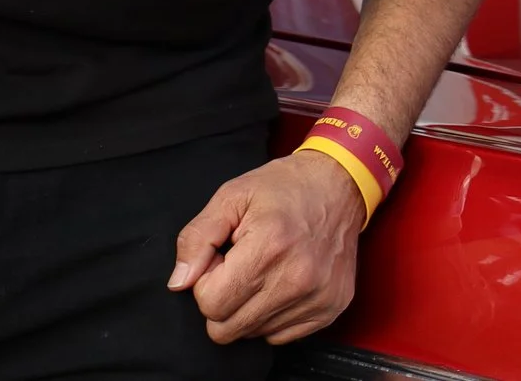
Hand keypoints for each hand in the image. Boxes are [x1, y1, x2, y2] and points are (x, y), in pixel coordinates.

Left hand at [169, 149, 364, 344]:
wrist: (340, 184)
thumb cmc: (284, 188)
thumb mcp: (231, 196)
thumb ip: (197, 238)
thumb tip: (180, 282)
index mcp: (269, 246)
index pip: (210, 304)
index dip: (206, 281)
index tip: (223, 258)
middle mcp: (297, 278)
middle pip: (227, 328)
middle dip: (223, 300)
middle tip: (240, 267)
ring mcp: (317, 296)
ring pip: (253, 334)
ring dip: (249, 307)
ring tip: (265, 270)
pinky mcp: (331, 307)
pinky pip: (281, 336)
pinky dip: (274, 314)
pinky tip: (282, 282)